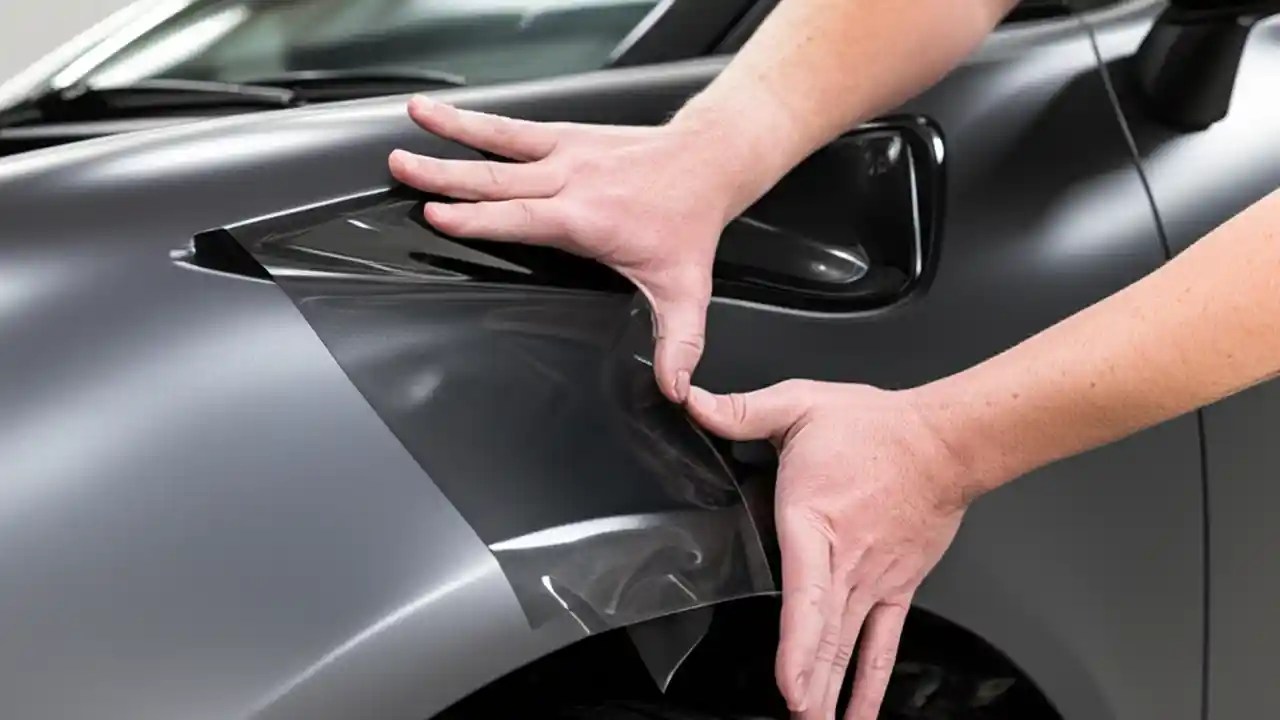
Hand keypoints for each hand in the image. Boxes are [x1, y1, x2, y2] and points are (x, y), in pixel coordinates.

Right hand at [390, 96, 754, 402]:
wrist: (708, 163)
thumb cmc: (689, 224)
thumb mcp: (686, 291)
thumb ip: (678, 344)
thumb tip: (675, 388)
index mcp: (588, 219)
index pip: (522, 219)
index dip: (478, 219)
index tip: (438, 216)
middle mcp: (571, 181)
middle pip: (497, 180)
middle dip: (446, 176)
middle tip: (402, 168)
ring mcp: (566, 154)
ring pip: (498, 144)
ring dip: (451, 134)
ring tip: (410, 124)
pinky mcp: (566, 135)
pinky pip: (514, 127)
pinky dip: (476, 119)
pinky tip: (441, 112)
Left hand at [687, 380, 975, 719]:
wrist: (944, 440)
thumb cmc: (876, 426)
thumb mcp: (800, 404)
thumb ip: (741, 410)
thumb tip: (692, 403)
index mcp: (815, 521)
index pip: (807, 593)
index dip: (798, 644)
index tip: (791, 683)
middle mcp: (848, 560)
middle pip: (826, 635)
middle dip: (810, 687)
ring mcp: (874, 579)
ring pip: (849, 647)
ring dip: (833, 693)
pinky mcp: (896, 587)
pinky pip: (883, 644)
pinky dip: (871, 683)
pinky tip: (859, 714)